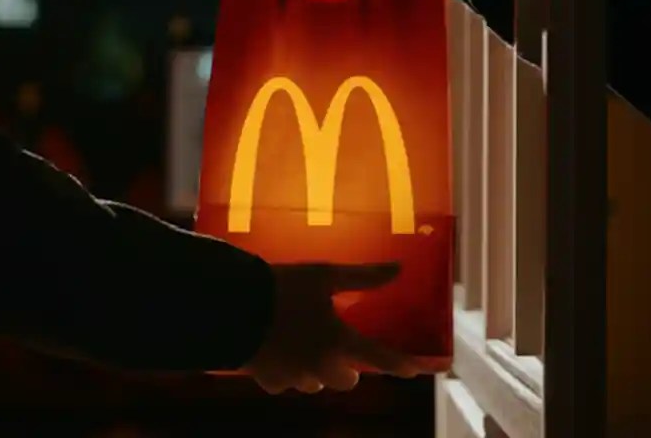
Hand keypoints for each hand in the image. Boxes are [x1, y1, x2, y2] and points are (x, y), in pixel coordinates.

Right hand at [242, 262, 420, 393]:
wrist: (234, 307)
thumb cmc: (283, 288)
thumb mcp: (324, 274)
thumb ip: (362, 276)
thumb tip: (398, 268)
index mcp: (338, 340)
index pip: (379, 358)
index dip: (401, 364)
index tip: (416, 369)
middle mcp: (320, 366)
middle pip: (347, 380)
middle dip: (349, 369)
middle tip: (342, 349)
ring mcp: (294, 376)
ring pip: (316, 383)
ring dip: (319, 371)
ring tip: (308, 348)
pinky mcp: (269, 380)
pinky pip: (287, 383)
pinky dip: (288, 372)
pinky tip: (280, 353)